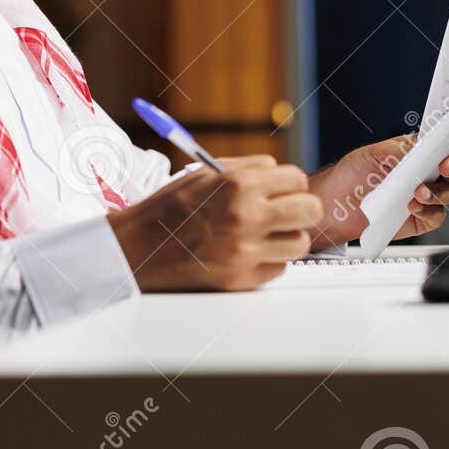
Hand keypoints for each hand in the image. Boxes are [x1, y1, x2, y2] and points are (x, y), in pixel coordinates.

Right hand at [108, 156, 322, 291]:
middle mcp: (246, 216)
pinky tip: (249, 252)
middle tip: (286, 212)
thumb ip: (247, 169)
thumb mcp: (205, 174)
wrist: (138, 248)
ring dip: (287, 237)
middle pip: (310, 210)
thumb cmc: (168, 210)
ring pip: (300, 243)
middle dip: (300, 208)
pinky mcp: (241, 279)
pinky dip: (268, 260)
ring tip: (267, 234)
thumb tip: (278, 171)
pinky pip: (278, 269)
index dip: (291, 184)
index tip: (283, 190)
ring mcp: (246, 251)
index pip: (297, 179)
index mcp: (238, 185)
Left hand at [306, 132, 448, 249]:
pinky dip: (428, 210)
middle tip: (446, 165)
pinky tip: (412, 206)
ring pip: (448, 193)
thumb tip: (426, 144)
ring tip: (419, 191)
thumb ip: (404, 149)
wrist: (336, 203)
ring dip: (438, 191)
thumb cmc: (354, 174)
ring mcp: (426, 197)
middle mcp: (427, 174)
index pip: (448, 144)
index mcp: (420, 152)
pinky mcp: (421, 219)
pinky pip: (436, 215)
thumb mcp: (377, 153)